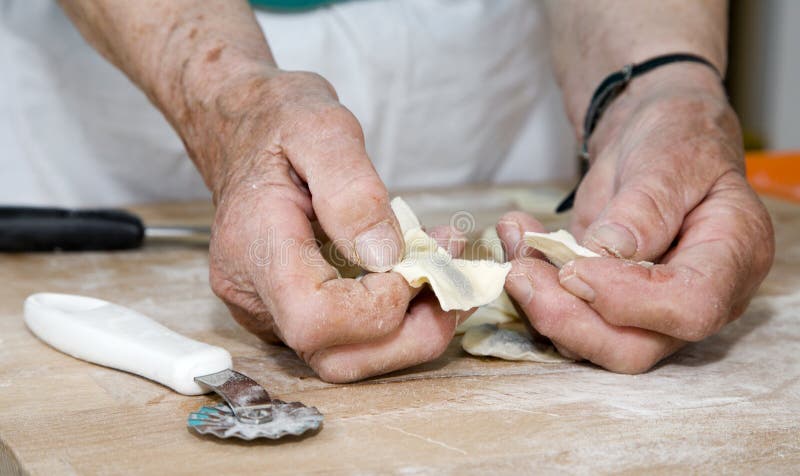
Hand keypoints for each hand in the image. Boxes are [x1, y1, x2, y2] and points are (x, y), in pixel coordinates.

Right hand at [197, 69, 466, 381]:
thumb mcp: (321, 127)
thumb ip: (352, 190)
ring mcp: (266, 308)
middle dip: (409, 335)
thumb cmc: (278, 120)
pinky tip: (420, 279)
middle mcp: (252, 292)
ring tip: (446, 277)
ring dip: (409, 332)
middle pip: (333, 358)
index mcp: (253, 245)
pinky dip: (393, 321)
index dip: (379, 308)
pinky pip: (343, 338)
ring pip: (343, 359)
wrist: (243, 126)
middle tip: (455, 283)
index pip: (315, 318)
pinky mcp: (287, 311)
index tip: (418, 263)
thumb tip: (387, 257)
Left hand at [498, 65, 774, 372]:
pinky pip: (567, 319)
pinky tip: (514, 241)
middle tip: (520, 272)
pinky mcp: (607, 307)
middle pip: (635, 348)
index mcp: (733, 257)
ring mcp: (650, 311)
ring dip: (540, 303)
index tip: (575, 267)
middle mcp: (698, 300)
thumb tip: (606, 253)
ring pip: (592, 343)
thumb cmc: (676, 139)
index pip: (691, 307)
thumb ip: (645, 206)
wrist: (653, 140)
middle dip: (569, 319)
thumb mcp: (669, 157)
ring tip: (513, 242)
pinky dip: (533, 289)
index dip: (628, 299)